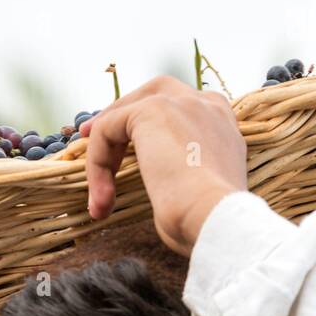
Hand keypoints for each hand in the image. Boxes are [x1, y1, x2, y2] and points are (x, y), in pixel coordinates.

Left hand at [79, 76, 247, 255]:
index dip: (148, 129)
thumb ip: (184, 177)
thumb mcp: (200, 195)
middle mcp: (207, 105)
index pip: (182, 111)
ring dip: (105, 150)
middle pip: (155, 93)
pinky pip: (109, 129)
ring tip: (97, 191)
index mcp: (223, 125)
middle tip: (92, 139)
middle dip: (122, 114)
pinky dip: (97, 164)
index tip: (125, 157)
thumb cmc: (210, 222)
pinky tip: (102, 199)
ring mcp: (181, 103)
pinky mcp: (152, 110)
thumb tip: (162, 188)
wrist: (215, 219)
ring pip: (127, 113)